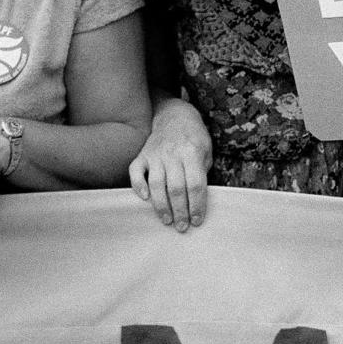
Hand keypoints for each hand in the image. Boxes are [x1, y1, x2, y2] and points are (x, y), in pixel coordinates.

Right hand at [128, 98, 211, 231]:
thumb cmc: (194, 138)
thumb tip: (198, 200)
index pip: (195, 184)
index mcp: (192, 153)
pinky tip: (144, 199)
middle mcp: (173, 154)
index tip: (198, 221)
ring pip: (156, 184)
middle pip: (176, 188)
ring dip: (161, 206)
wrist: (175, 116)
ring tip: (167, 221)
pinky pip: (135, 172)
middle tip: (182, 227)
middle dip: (180, 211)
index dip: (197, 205)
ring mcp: (155, 154)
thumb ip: (202, 172)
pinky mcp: (142, 155)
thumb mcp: (206, 151)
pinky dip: (138, 186)